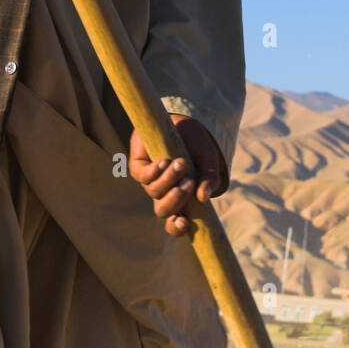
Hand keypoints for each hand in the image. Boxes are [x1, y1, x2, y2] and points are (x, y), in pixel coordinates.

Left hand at [128, 114, 226, 237]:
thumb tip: (203, 197)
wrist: (181, 119)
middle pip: (162, 211)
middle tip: (188, 182)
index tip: (185, 222)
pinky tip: (165, 160)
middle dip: (175, 200)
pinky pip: (141, 176)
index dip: (177, 228)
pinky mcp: (138, 165)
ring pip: (154, 192)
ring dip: (169, 179)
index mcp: (181, 198)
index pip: (175, 223)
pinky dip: (154, 171)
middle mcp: (164, 192)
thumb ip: (210, 178)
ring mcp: (150, 180)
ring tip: (181, 163)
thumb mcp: (208, 159)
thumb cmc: (195, 144)